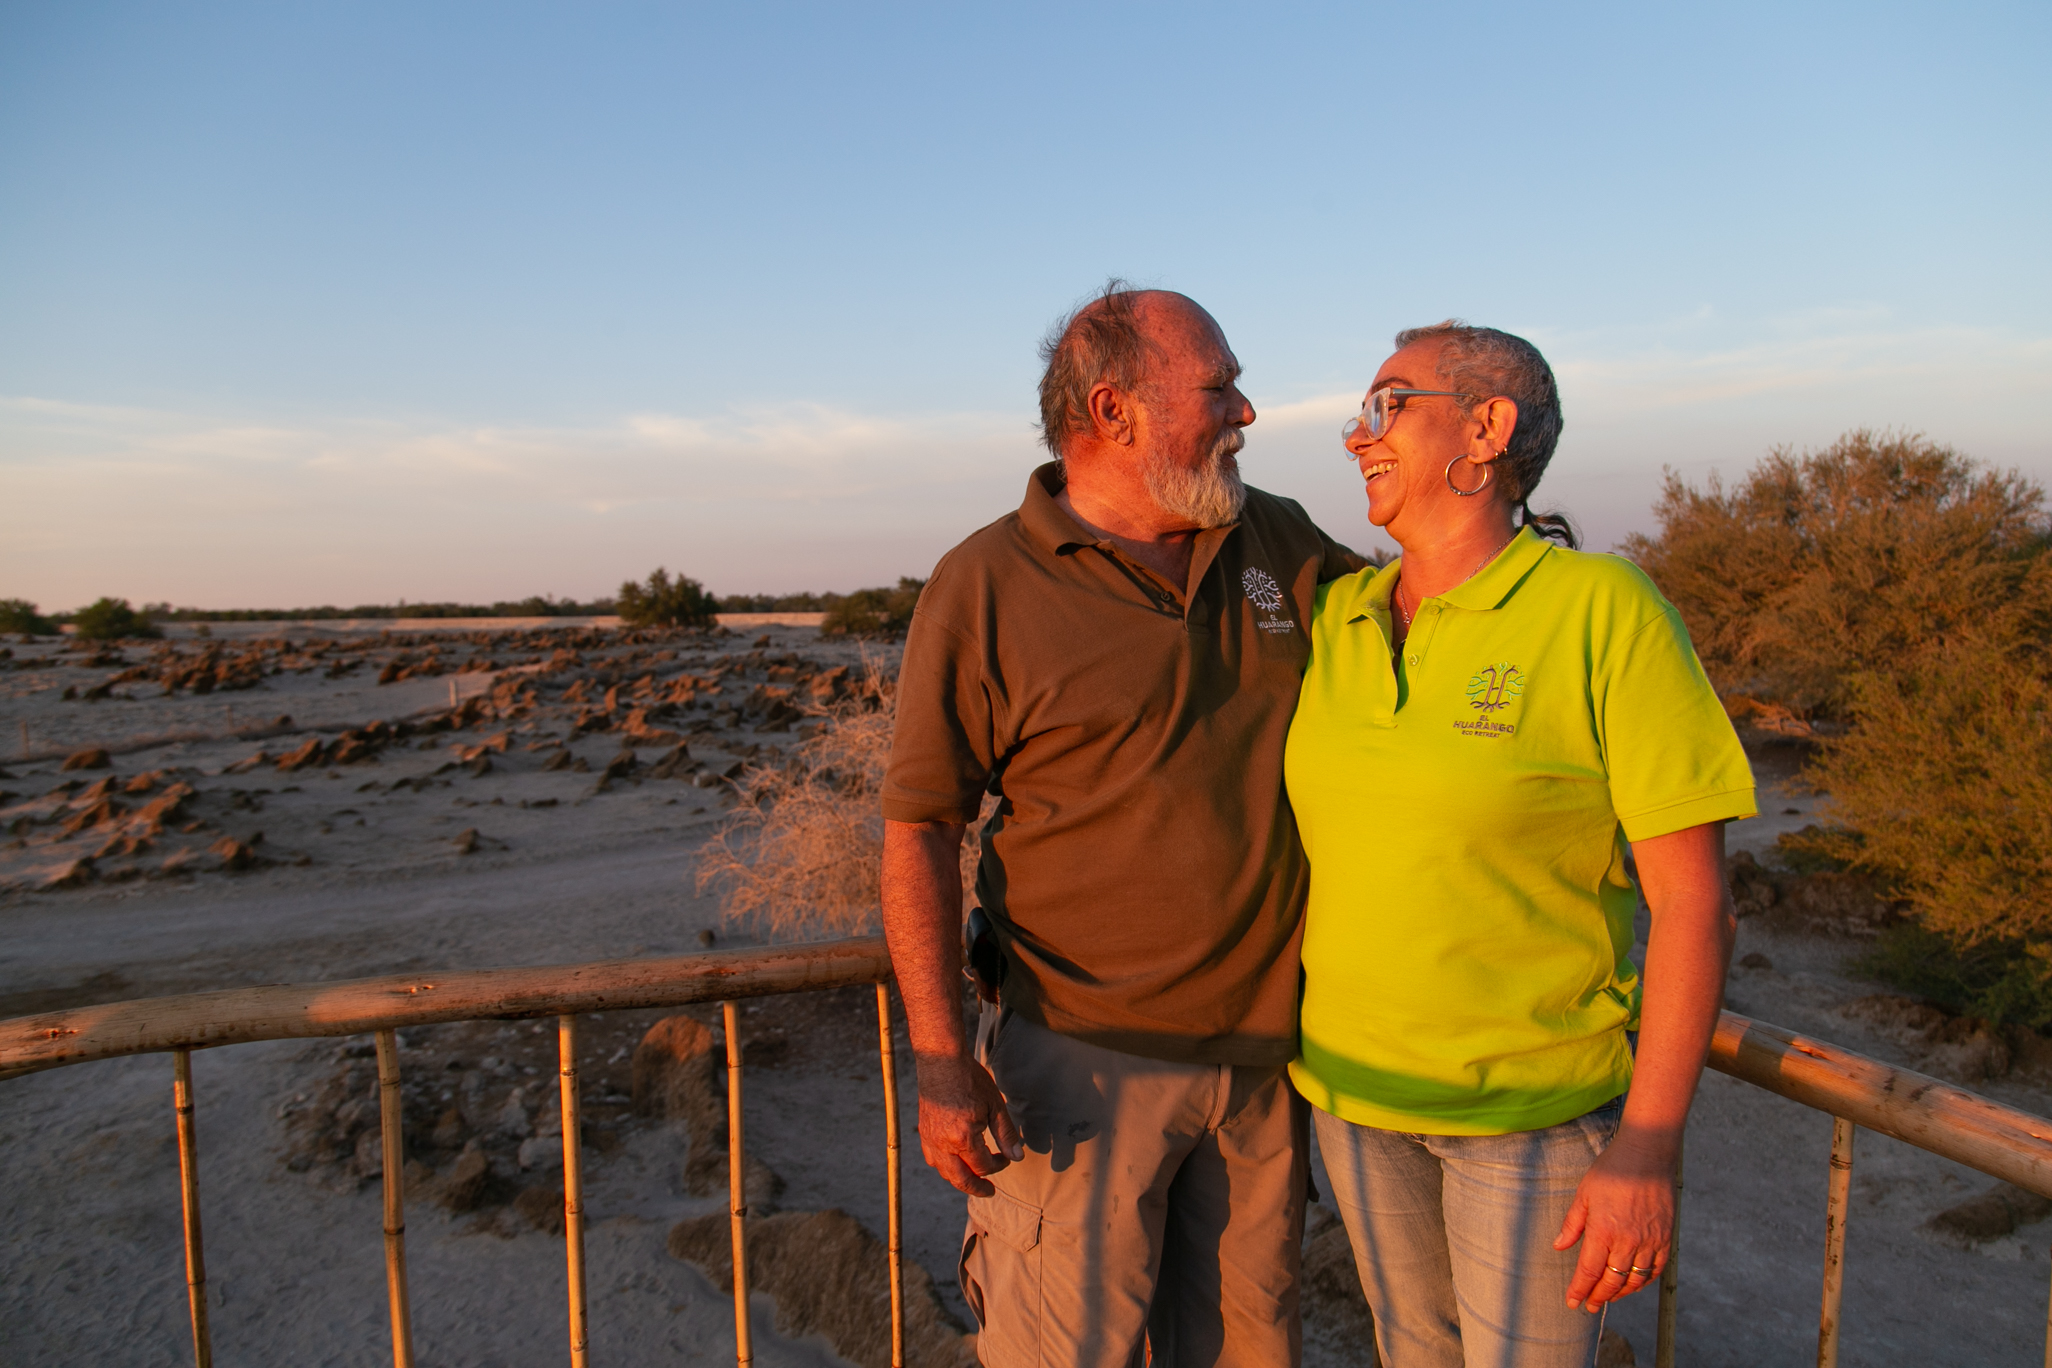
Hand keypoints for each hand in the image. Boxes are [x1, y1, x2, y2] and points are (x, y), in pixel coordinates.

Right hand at [913, 1049, 1024, 1196]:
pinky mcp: (924, 1132)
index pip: (983, 1166)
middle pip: (960, 1179)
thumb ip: (1006, 1134)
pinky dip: (945, 1166)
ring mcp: (930, 1140)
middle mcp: (943, 1144)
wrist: (941, 1061)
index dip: (998, 1166)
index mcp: (963, 1138)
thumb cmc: (969, 1079)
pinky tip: (954, 1162)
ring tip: (973, 1179)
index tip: (1006, 1157)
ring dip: (960, 1179)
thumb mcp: (995, 1106)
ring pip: (944, 1172)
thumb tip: (1017, 1157)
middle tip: (989, 1191)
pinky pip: (933, 1159)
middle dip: (977, 1188)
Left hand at [1555, 1125, 1677, 1310]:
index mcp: (1603, 1231)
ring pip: (1634, 1280)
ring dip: (1620, 1292)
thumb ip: (1572, 1224)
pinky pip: (1655, 1269)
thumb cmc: (1612, 1170)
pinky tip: (1634, 1282)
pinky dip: (1644, 1281)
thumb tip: (1559, 1246)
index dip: (1580, 1290)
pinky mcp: (1666, 1238)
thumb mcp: (1584, 1194)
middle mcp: (1627, 1241)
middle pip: (1612, 1281)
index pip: (1589, 1272)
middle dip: (1599, 1297)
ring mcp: (1649, 1241)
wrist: (1647, 1154)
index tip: (1573, 1302)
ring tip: (1609, 1296)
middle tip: (1590, 1305)